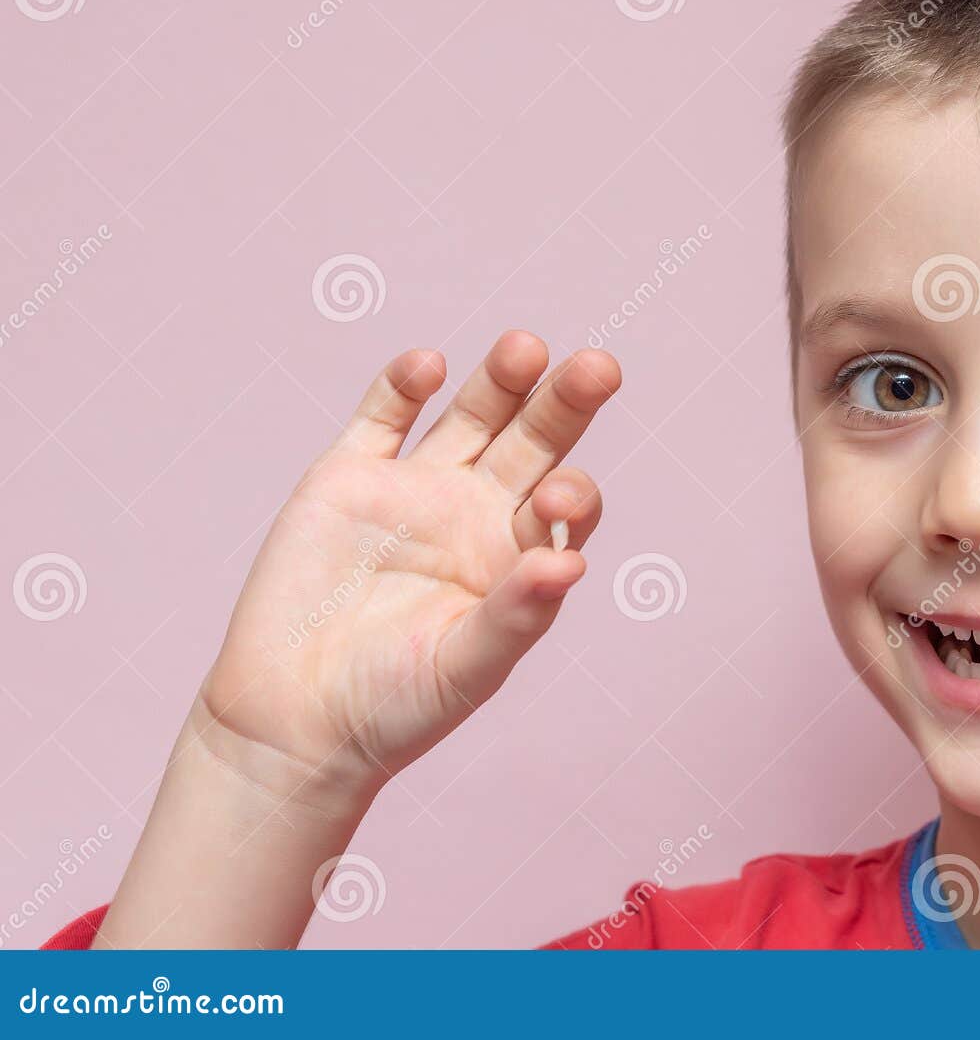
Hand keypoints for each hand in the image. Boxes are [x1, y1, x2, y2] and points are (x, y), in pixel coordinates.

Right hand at [194, 331, 619, 804]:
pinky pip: (383, 417)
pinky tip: (428, 366)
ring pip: (470, 415)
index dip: (574, 493)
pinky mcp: (348, 477)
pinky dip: (403, 387)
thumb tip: (573, 562)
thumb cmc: (393, 707)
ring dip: (501, 380)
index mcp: (518, 555)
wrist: (292, 720)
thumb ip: (517, 615)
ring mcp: (414, 488)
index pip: (567, 502)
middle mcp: (476, 511)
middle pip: (535, 440)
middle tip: (597, 368)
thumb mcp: (466, 668)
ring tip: (525, 348)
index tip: (559, 501)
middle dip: (565, 403)